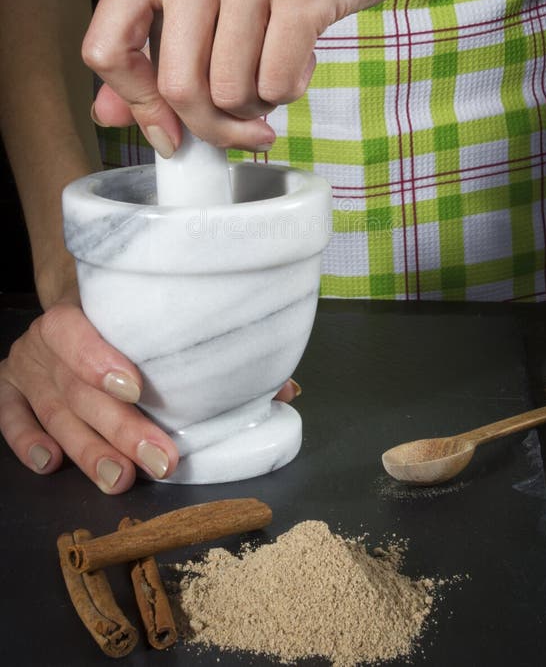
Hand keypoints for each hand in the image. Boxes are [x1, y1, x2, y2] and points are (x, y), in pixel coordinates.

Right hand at [0, 287, 299, 492]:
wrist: (75, 298)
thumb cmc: (128, 316)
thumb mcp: (158, 318)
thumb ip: (210, 350)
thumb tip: (285, 390)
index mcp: (80, 312)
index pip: (78, 331)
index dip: (99, 360)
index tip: (136, 388)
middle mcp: (46, 343)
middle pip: (77, 388)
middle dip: (119, 428)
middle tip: (159, 459)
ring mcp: (26, 368)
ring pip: (55, 412)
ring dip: (89, 450)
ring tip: (120, 479)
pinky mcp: (9, 390)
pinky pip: (10, 418)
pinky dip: (25, 441)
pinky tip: (49, 464)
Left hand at [84, 0, 427, 152]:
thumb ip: (154, 53)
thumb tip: (106, 117)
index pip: (106, 49)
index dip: (138, 106)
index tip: (171, 134)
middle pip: (176, 85)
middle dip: (212, 125)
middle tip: (242, 128)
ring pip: (229, 91)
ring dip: (257, 106)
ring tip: (276, 72)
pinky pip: (277, 82)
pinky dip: (291, 90)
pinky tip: (302, 62)